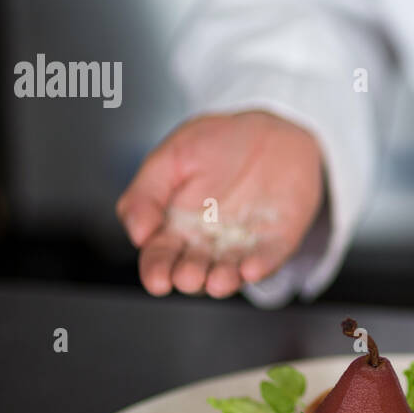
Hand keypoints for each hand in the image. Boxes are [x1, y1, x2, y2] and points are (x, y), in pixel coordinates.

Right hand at [116, 111, 323, 297]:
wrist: (268, 130)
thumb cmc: (216, 144)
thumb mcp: (171, 157)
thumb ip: (146, 193)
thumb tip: (136, 233)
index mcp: (175, 228)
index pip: (160, 258)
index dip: (157, 271)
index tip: (158, 280)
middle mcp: (207, 244)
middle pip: (193, 271)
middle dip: (190, 278)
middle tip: (188, 275)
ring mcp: (242, 245)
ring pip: (230, 272)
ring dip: (224, 281)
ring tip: (218, 281)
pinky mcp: (277, 240)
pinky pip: (270, 257)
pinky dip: (262, 265)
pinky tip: (252, 269)